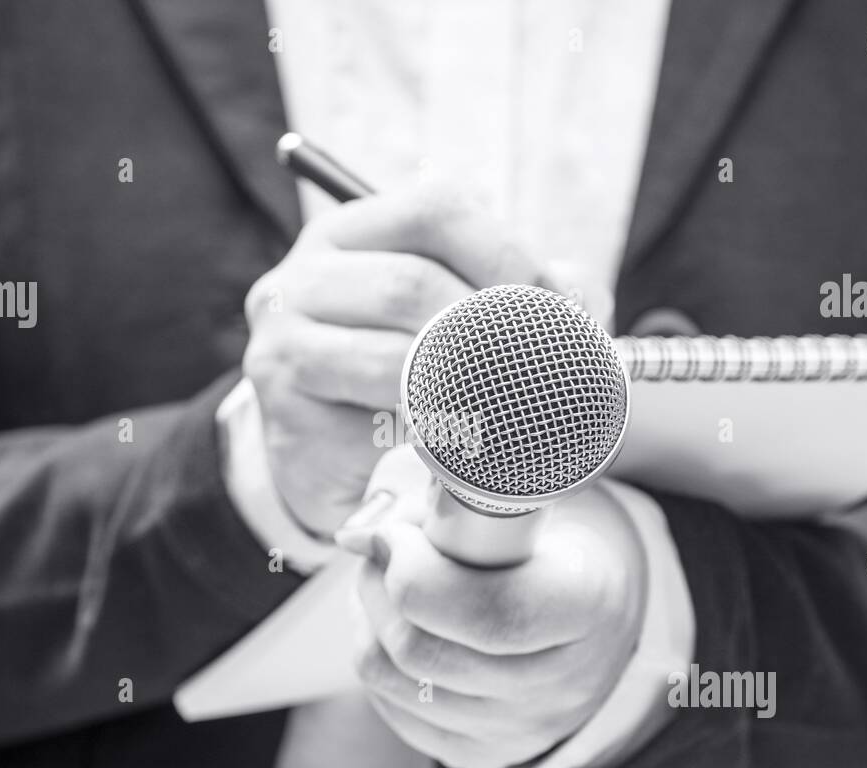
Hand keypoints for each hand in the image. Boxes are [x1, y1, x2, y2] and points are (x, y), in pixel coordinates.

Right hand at [242, 182, 548, 536]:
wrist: (327, 460)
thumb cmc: (399, 377)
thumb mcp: (454, 319)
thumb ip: (519, 295)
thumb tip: (583, 305)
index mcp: (349, 233)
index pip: (434, 208)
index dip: (505, 252)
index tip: (555, 305)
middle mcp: (302, 276)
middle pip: (410, 283)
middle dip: (491, 329)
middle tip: (542, 367)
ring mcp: (283, 341)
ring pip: (391, 356)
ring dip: (464, 386)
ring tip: (505, 406)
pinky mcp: (283, 408)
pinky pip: (373, 419)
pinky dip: (431, 429)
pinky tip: (454, 439)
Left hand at [335, 448, 646, 767]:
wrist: (596, 616)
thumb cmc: (550, 546)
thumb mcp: (523, 506)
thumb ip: (445, 505)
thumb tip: (356, 534)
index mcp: (586, 608)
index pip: (487, 615)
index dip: (416, 570)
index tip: (397, 531)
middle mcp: (561, 685)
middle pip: (423, 651)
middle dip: (378, 586)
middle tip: (382, 547)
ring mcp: (522, 729)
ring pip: (393, 680)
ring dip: (367, 619)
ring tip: (384, 580)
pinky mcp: (484, 753)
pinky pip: (394, 709)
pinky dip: (378, 657)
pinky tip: (394, 621)